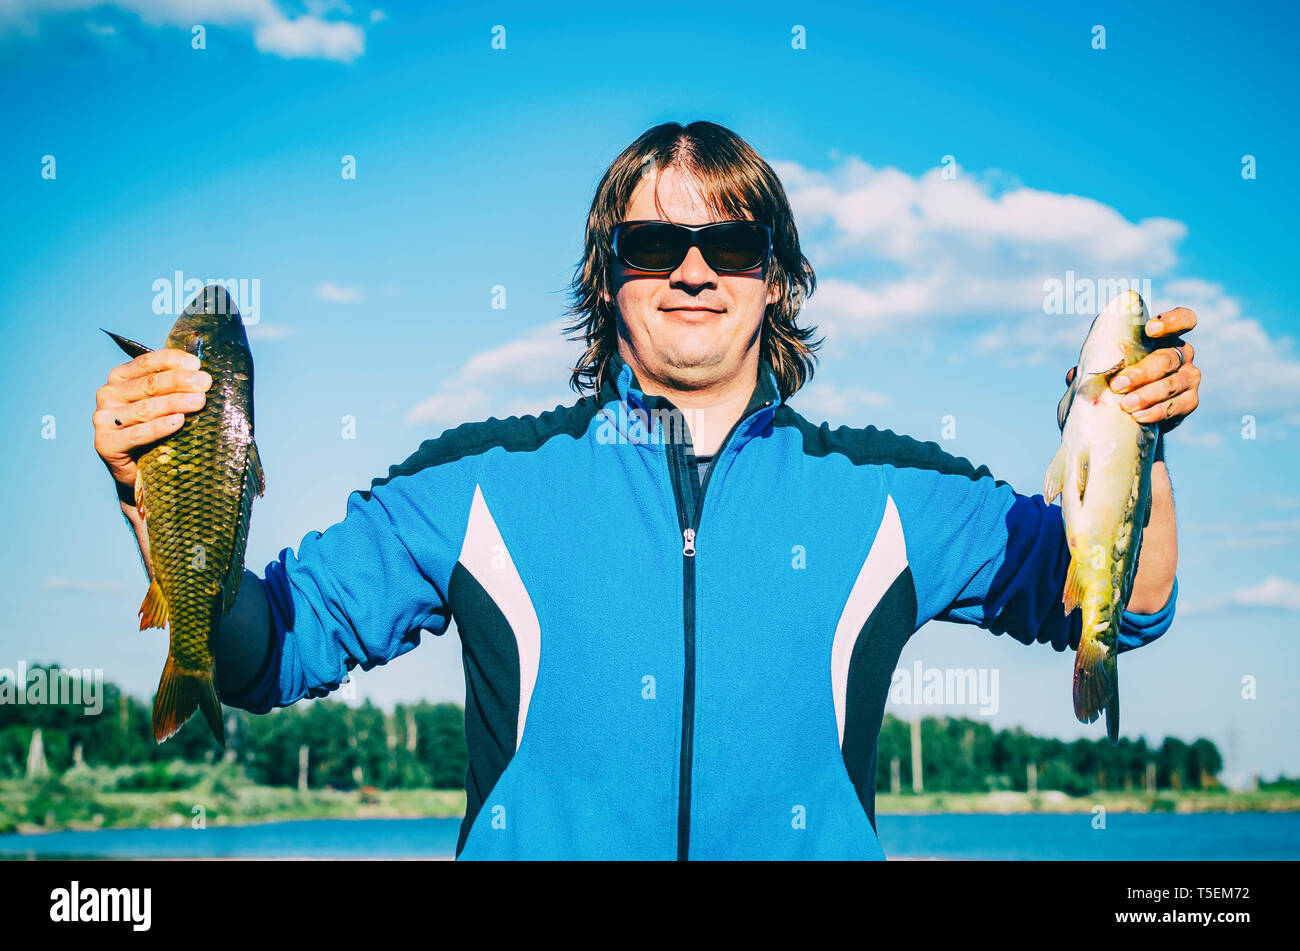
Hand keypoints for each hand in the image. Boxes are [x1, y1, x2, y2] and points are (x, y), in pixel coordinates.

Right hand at [93, 349, 211, 496]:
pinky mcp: (105, 443)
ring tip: (199, 402)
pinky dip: (159, 428)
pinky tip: (178, 422)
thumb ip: (175, 386)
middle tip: (205, 383)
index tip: (197, 365)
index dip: (172, 361)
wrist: (140, 470)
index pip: (147, 362)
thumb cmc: (156, 431)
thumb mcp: (164, 403)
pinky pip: (137, 434)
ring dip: (174, 403)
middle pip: (149, 385)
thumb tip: (205, 375)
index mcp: (120, 378)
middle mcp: (108, 394)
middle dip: (180, 382)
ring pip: (145, 408)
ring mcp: (104, 419)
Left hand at [1064, 307, 1200, 432]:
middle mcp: (1182, 354)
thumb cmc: (1115, 385)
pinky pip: (1176, 406)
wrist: (1132, 417)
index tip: (1150, 329)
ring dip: (1148, 395)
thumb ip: (1093, 367)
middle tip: (1118, 385)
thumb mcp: (1105, 371)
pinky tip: (1139, 417)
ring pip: (1173, 383)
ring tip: (1126, 405)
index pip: (1183, 320)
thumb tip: (1074, 373)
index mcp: (1164, 338)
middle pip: (1168, 358)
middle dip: (1142, 372)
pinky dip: (1156, 412)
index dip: (1172, 321)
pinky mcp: (1190, 402)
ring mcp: (1189, 378)